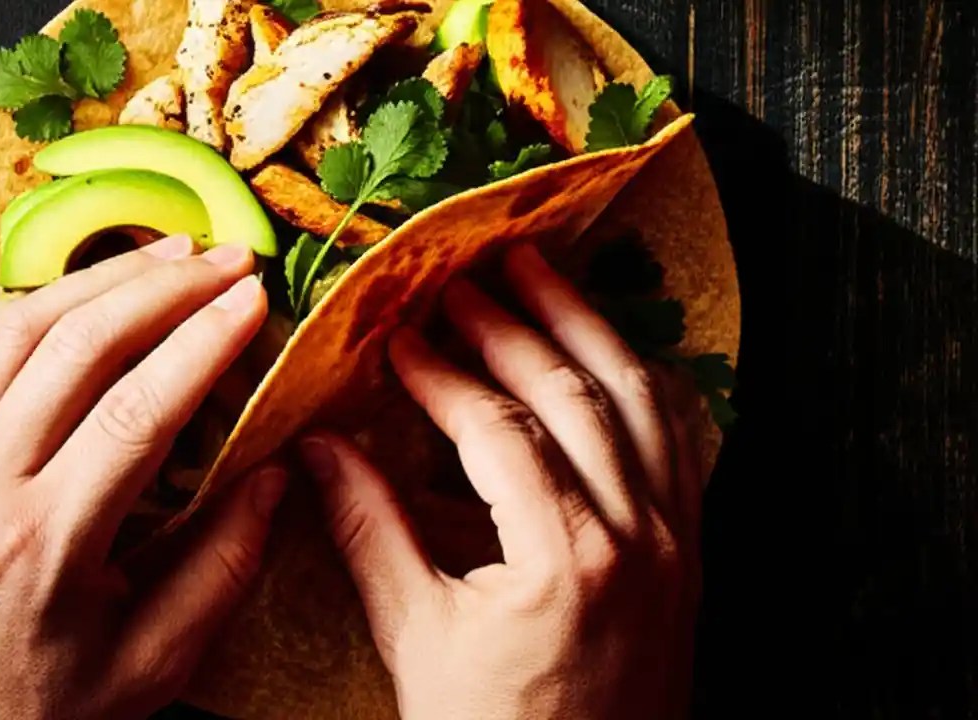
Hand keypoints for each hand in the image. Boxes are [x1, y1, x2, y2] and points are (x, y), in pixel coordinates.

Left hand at [0, 236, 285, 719]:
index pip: (134, 410)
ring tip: (175, 251)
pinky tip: (100, 293)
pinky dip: (53, 306)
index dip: (202, 343)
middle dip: (165, 286)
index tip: (254, 300)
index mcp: (46, 544)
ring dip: (107, 277)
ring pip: (26, 329)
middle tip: (232, 258)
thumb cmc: (30, 715)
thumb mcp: (147, 667)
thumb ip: (221, 572)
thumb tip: (272, 478)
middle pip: (78, 344)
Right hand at [301, 244, 703, 719]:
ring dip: (589, 328)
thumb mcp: (415, 640)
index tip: (399, 339)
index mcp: (563, 559)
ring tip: (543, 275)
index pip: (497, 428)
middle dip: (515, 325)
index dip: (441, 374)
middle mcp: (636, 537)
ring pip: (642, 400)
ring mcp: (677, 541)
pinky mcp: (693, 552)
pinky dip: (646, 383)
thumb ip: (368, 532)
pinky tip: (615, 353)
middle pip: (575, 393)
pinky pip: (684, 440)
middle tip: (466, 280)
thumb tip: (317, 449)